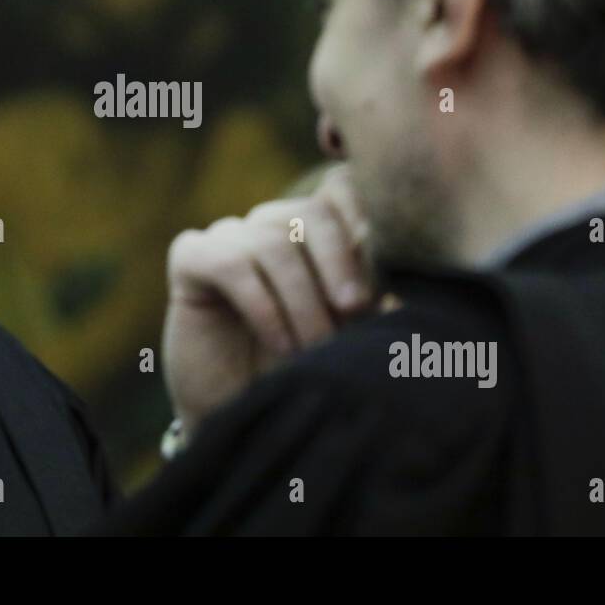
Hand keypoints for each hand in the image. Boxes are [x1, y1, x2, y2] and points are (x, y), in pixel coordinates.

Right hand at [162, 164, 374, 434]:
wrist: (240, 415)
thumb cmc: (302, 371)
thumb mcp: (351, 334)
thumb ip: (376, 299)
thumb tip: (414, 279)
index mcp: (315, 232)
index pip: (342, 188)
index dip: (364, 213)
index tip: (384, 267)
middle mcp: (273, 224)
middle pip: (312, 212)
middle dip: (340, 263)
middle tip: (355, 311)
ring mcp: (230, 237)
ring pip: (273, 242)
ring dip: (302, 301)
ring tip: (313, 348)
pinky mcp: (191, 258)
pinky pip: (230, 262)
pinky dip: (262, 304)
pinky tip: (279, 341)